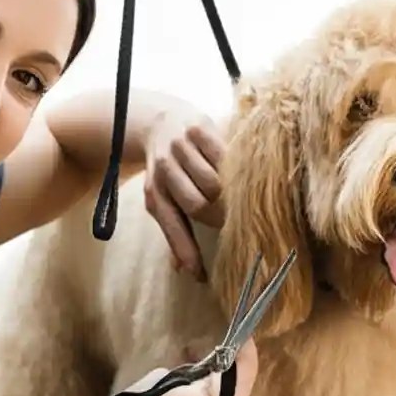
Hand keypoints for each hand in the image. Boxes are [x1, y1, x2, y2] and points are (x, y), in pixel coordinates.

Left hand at [142, 108, 225, 280]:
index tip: (202, 275)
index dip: (187, 252)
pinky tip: (241, 171)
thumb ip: (174, 230)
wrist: (159, 121)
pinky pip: (222, 154)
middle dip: (217, 218)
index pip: (173, 228)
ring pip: (212, 181)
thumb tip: (183, 270)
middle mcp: (163, 170)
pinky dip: (234, 166)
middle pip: (196, 204)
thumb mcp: (162, 197)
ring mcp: (179, 148)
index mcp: (154, 193)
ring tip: (238, 197)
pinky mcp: (197, 128)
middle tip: (233, 221)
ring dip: (228, 193)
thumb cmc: (168, 169)